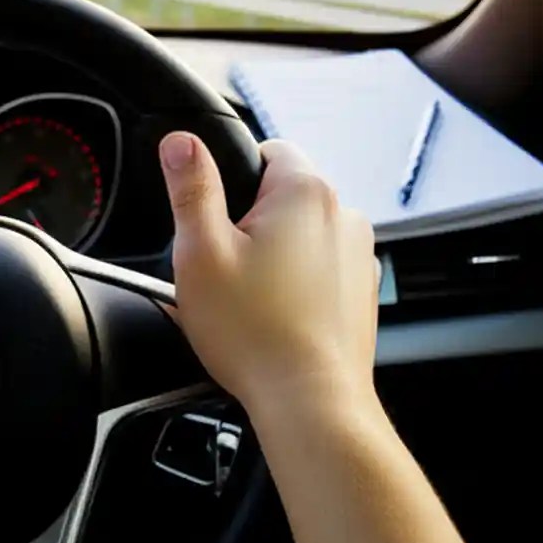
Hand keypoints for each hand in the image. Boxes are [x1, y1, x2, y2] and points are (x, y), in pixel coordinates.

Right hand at [159, 132, 378, 419]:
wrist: (308, 399)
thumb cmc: (254, 333)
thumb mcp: (200, 252)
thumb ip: (191, 187)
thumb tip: (181, 142)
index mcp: (304, 192)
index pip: (266, 149)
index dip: (231, 179)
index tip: (214, 218)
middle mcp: (343, 215)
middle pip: (282, 196)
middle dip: (250, 223)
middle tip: (224, 267)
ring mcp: (359, 255)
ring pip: (301, 235)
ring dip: (275, 255)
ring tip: (249, 300)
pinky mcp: (362, 291)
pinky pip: (319, 270)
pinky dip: (298, 285)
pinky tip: (274, 317)